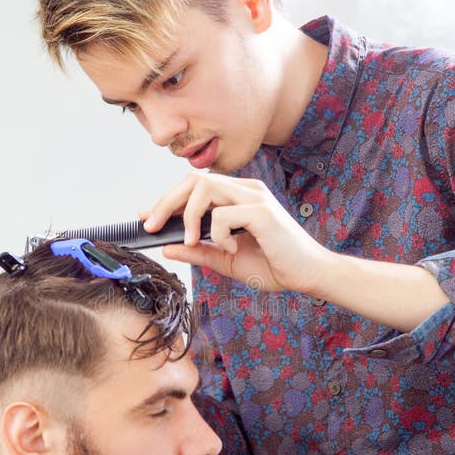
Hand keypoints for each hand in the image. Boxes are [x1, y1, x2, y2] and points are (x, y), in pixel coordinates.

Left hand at [141, 172, 333, 292]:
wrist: (308, 275)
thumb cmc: (274, 265)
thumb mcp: (226, 260)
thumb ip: (199, 252)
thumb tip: (168, 247)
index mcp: (238, 197)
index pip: (195, 187)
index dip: (167, 199)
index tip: (146, 217)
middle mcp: (246, 190)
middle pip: (194, 180)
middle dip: (167, 202)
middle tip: (154, 226)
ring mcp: (255, 197)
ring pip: (205, 188)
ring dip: (189, 215)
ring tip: (193, 240)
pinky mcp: (262, 211)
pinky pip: (223, 213)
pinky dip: (218, 233)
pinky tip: (232, 247)